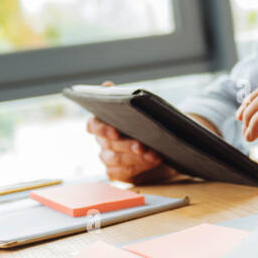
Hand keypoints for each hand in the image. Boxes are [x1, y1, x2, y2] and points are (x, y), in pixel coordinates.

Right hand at [84, 81, 205, 183]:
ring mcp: (108, 158)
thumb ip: (122, 98)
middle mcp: (102, 141)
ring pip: (117, 159)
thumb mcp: (139, 107)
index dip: (102, 129)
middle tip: (142, 146)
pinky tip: (154, 161)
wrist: (164, 142)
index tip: (116, 132)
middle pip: (109, 145)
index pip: (93, 125)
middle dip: (127, 145)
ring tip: (154, 154)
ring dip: (136, 157)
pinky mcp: (118, 172)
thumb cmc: (147, 121)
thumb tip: (107, 85)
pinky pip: (124, 172)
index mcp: (102, 122)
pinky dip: (140, 167)